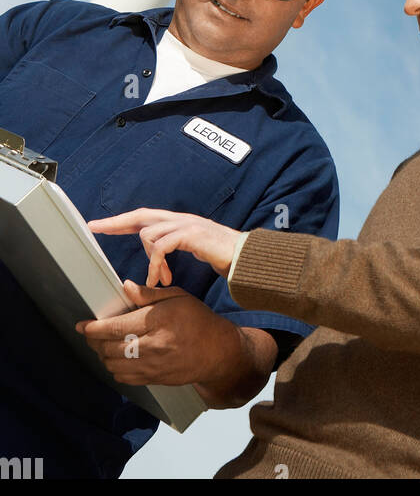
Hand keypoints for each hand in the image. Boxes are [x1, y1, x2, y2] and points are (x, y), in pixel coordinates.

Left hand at [74, 281, 244, 386]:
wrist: (218, 352)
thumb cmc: (198, 320)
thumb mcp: (178, 297)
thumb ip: (149, 294)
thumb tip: (126, 288)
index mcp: (159, 321)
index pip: (117, 327)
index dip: (94, 328)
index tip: (83, 325)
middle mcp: (154, 345)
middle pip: (110, 348)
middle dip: (95, 341)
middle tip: (91, 334)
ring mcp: (153, 366)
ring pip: (114, 365)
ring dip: (103, 356)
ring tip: (103, 345)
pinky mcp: (154, 379)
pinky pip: (125, 378)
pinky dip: (115, 369)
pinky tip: (118, 359)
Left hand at [88, 208, 240, 285]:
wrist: (247, 258)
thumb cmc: (223, 257)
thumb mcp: (192, 252)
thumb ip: (173, 251)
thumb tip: (154, 259)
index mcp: (178, 223)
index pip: (144, 216)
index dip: (122, 220)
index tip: (99, 224)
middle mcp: (180, 219)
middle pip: (141, 215)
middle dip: (117, 222)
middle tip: (96, 227)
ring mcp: (186, 224)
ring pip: (150, 232)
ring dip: (150, 260)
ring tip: (159, 281)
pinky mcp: (192, 234)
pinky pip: (162, 246)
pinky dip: (157, 265)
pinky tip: (161, 280)